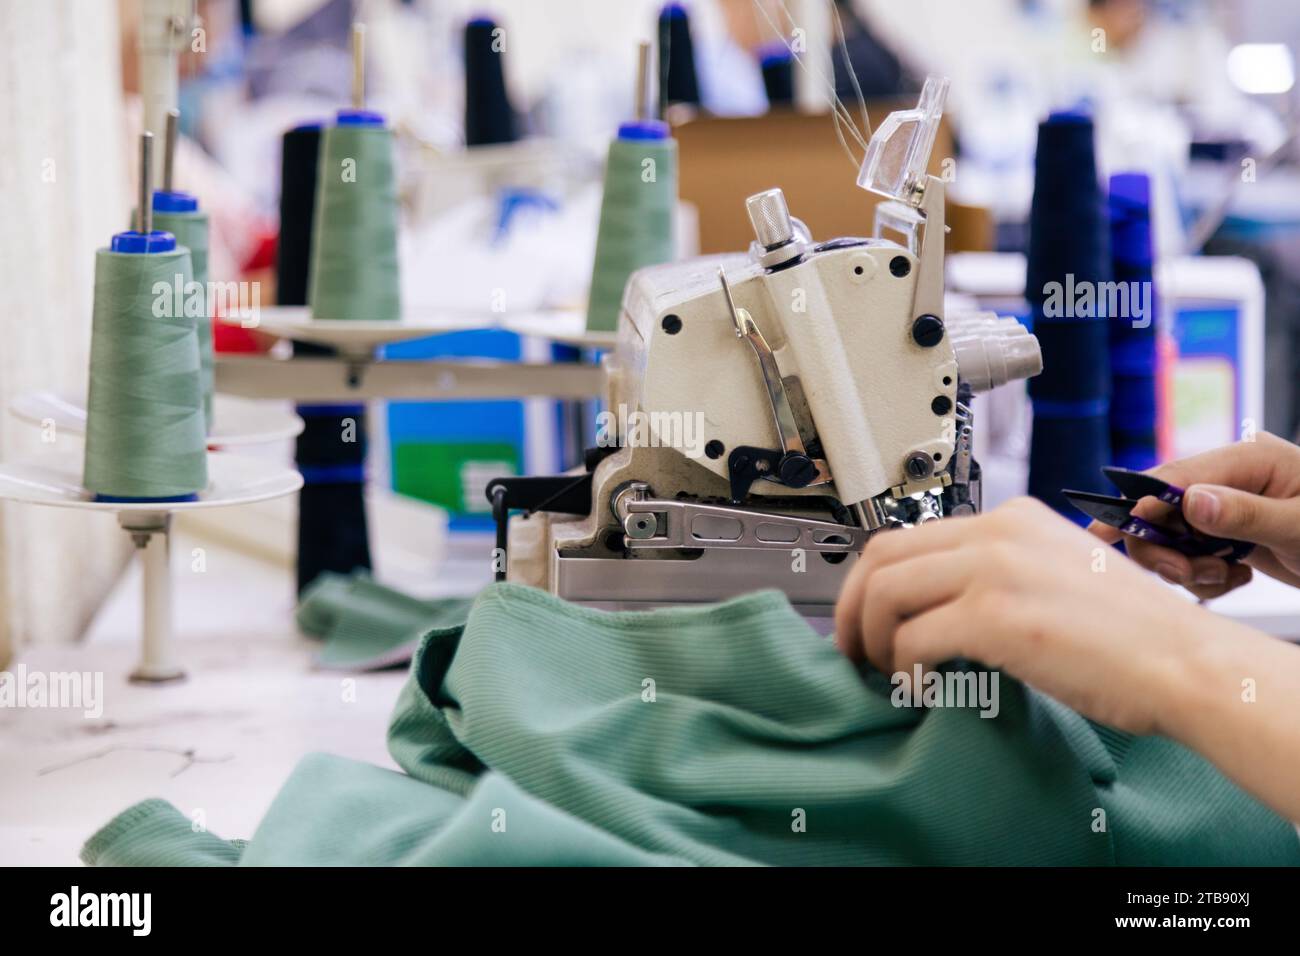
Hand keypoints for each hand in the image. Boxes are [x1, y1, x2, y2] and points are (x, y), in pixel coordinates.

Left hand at [834, 497, 1219, 735]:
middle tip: (852, 650)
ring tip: (883, 673)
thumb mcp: (1054, 576)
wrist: (1186, 663)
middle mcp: (998, 532)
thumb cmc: (1131, 636)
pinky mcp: (996, 615)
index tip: (864, 618)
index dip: (870, 581)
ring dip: (870, 639)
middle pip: (881, 557)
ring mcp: (995, 569)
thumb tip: (934, 606)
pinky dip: (904, 669)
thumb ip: (995, 575)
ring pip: (885, 593)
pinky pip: (912, 639)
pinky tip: (921, 689)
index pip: (907, 536)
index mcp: (1011, 518)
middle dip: (852, 608)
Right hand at [1088, 433, 1299, 599]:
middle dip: (1164, 547)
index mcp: (1247, 458)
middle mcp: (1230, 477)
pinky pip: (1192, 555)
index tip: (1108, 533)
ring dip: (1187, 567)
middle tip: (1188, 577)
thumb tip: (1190, 502)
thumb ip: (1246, 515)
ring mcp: (1228, 506)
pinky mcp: (1229, 534)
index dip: (1140, 506)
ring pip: (1173, 536)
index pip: (1176, 477)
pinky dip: (1204, 577)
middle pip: (1162, 508)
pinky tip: (1235, 579)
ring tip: (1225, 579)